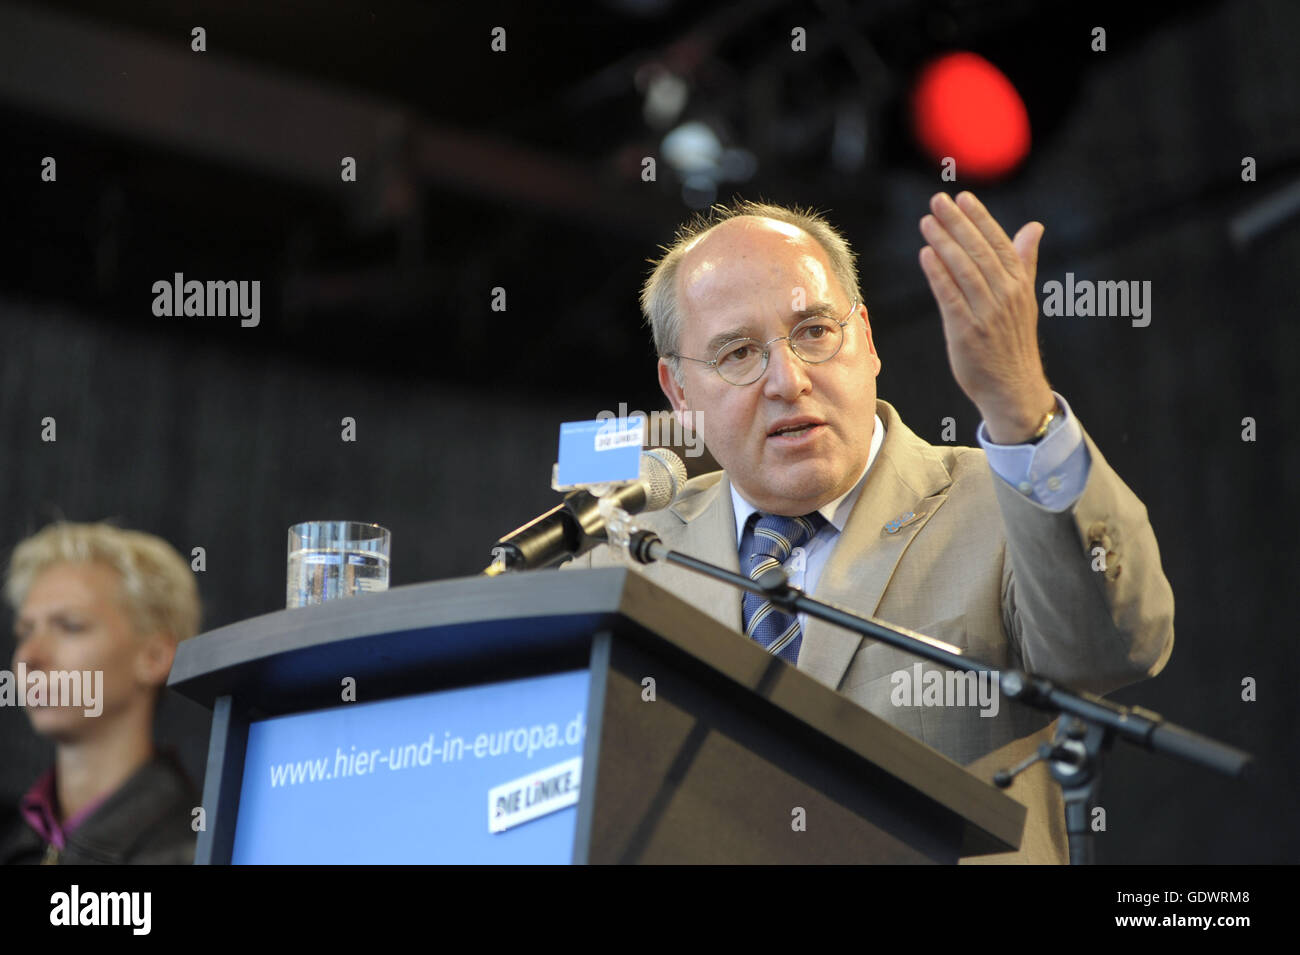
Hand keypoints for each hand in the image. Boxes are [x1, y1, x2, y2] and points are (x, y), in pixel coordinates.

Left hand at [917, 191, 1054, 443]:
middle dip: (958, 224)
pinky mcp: (967, 332)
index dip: (980, 219)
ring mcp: (986, 314)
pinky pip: (950, 297)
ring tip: (927, 222)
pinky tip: (926, 255)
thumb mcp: (1024, 300)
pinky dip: (938, 274)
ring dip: (944, 243)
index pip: (999, 243)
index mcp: (1019, 285)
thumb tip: (1034, 227)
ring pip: (964, 270)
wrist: (1013, 388)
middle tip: (938, 201)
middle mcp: (1005, 296)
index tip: (963, 198)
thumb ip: (1024, 262)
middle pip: (979, 251)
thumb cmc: (1014, 342)